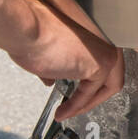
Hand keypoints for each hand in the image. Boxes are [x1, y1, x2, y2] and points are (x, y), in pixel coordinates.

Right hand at [7, 0, 137, 115]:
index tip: (77, 90)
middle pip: (111, 73)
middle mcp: (108, 36)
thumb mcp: (49, 47)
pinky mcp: (102, 64)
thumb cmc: (31, 29)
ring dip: (87, 103)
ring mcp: (107, 49)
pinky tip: (63, 111)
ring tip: (68, 112)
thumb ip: (58, 62)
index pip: (102, 58)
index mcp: (97, 27)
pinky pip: (91, 92)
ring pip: (107, 85)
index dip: (91, 78)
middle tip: (77, 107)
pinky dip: (78, 105)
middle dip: (94, 95)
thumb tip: (52, 77)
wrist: (26, 27)